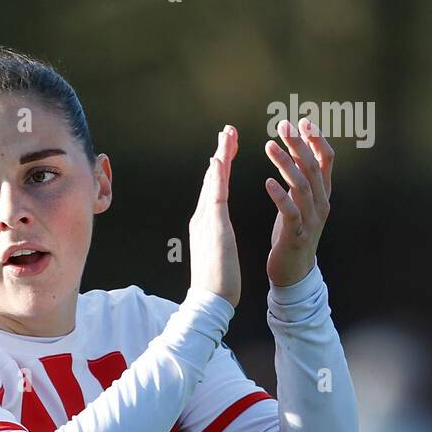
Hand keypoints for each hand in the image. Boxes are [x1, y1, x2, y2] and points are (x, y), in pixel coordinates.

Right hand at [189, 125, 241, 307]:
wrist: (210, 301)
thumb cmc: (218, 283)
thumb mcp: (219, 251)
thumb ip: (219, 235)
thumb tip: (220, 228)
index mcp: (207, 224)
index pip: (215, 188)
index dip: (222, 165)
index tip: (228, 147)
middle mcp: (203, 218)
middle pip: (213, 179)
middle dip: (221, 153)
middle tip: (228, 130)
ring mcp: (206, 222)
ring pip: (213, 182)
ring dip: (220, 156)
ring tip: (227, 135)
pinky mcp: (214, 228)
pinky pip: (216, 196)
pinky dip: (217, 177)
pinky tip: (219, 161)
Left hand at [264, 118, 332, 287]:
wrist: (293, 274)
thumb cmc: (294, 236)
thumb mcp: (302, 204)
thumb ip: (303, 181)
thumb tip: (299, 154)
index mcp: (323, 194)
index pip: (326, 160)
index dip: (317, 139)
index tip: (303, 120)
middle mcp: (321, 204)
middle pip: (313, 167)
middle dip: (299, 144)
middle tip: (283, 124)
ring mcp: (311, 220)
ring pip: (302, 186)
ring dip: (285, 163)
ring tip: (268, 146)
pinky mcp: (297, 235)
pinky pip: (290, 212)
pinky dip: (280, 196)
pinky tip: (268, 182)